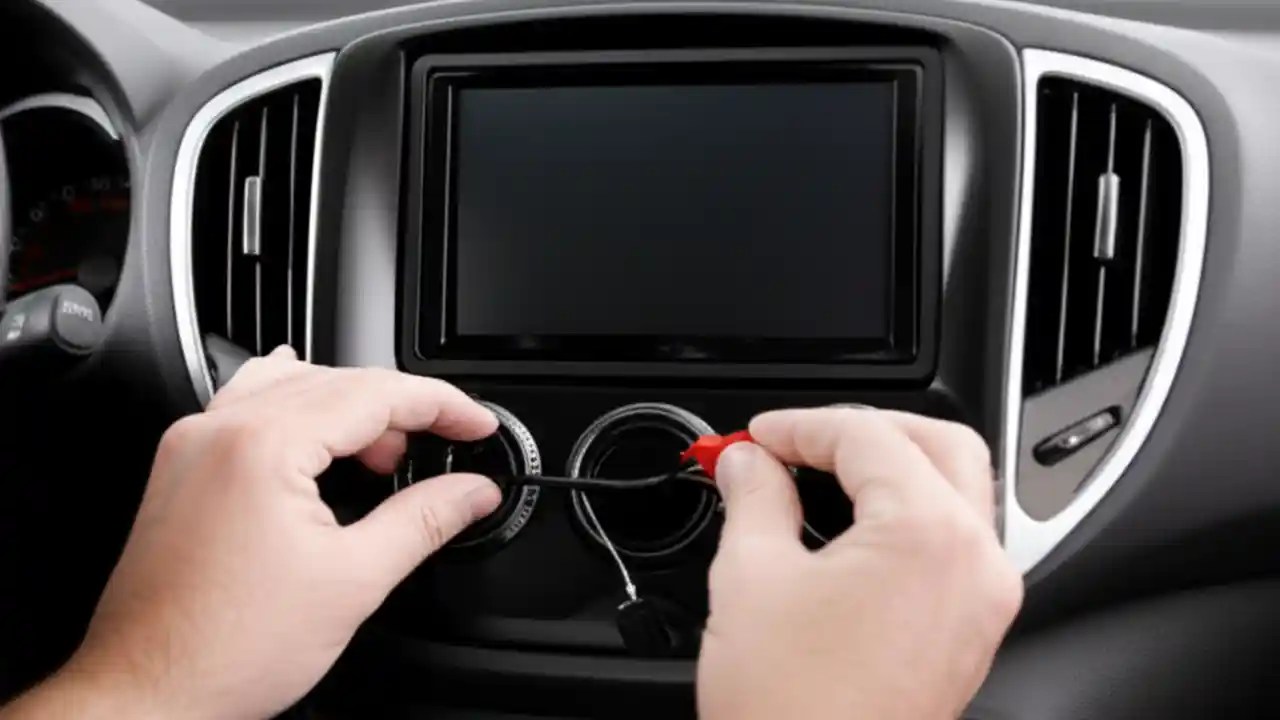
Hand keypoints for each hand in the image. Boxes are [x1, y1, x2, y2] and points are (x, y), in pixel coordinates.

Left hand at [1, 349, 501, 718]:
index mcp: (263, 445)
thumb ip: (424, 520)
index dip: (441, 405)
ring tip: (388, 450)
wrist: (146, 695)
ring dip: (352, 405)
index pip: (375, 393)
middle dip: (403, 407)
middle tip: (448, 442)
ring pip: (292, 386)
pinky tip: (315, 420)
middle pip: (336, 380)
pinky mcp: (181, 469)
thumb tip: (474, 490)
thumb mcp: (353, 581)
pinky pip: (248, 405)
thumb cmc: (224, 650)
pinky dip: (298, 407)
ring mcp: (192, 446)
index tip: (476, 424)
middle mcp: (219, 431)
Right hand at [697, 407, 1021, 719]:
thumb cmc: (791, 709)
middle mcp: (975, 562)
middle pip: (939, 443)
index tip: (756, 437)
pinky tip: (853, 526)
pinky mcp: (972, 632)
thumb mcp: (750, 578)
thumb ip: (753, 497)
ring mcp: (983, 601)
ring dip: (892, 468)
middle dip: (863, 430)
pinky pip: (955, 542)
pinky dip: (909, 515)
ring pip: (957, 490)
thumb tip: (746, 462)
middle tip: (797, 440)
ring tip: (821, 476)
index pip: (868, 437)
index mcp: (928, 535)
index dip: (801, 425)